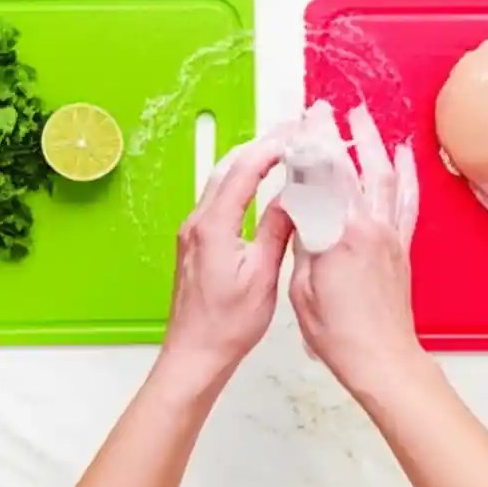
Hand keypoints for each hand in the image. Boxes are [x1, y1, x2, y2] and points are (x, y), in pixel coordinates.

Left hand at [161, 131, 292, 380]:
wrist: (194, 355)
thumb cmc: (226, 326)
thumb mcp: (263, 276)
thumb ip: (277, 231)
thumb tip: (292, 198)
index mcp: (213, 227)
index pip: (243, 171)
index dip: (271, 148)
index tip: (295, 134)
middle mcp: (197, 224)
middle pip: (228, 168)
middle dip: (260, 146)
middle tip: (290, 132)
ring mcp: (192, 233)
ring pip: (220, 182)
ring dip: (249, 162)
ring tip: (279, 150)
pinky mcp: (195, 243)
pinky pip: (216, 200)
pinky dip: (239, 183)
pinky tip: (257, 184)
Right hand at [288, 105, 421, 391]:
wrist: (381, 358)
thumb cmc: (339, 333)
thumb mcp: (303, 285)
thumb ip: (302, 239)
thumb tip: (298, 206)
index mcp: (341, 235)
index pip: (324, 175)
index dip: (313, 142)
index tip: (303, 120)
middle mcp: (371, 227)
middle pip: (356, 166)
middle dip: (341, 133)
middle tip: (327, 109)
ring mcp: (390, 234)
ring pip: (385, 175)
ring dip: (373, 143)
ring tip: (361, 118)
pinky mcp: (400, 245)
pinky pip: (406, 199)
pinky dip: (405, 173)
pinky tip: (402, 156)